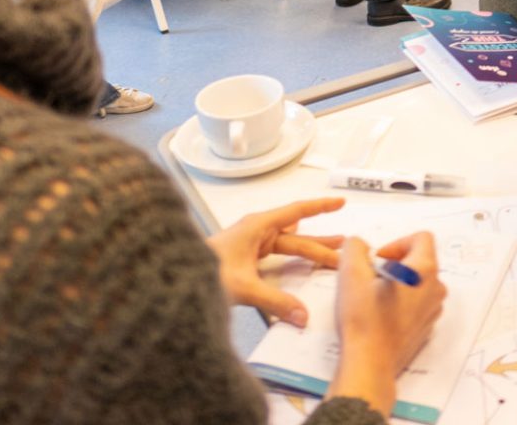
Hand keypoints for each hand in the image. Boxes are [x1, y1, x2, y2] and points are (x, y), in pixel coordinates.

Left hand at [204, 197, 344, 325]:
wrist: (171, 277)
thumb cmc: (197, 270)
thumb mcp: (242, 287)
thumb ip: (275, 301)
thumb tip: (302, 314)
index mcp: (257, 226)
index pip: (296, 211)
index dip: (320, 207)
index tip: (340, 202)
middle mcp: (255, 232)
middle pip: (297, 237)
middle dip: (321, 244)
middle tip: (344, 252)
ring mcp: (250, 246)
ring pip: (288, 247)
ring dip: (309, 252)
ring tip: (331, 256)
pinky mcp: (246, 260)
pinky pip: (276, 259)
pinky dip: (292, 263)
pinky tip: (300, 267)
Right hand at [328, 233, 447, 412]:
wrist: (369, 363)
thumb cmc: (363, 318)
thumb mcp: (351, 273)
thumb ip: (355, 247)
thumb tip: (360, 244)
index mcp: (425, 271)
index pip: (422, 238)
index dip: (397, 243)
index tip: (379, 259)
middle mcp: (436, 289)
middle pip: (420, 261)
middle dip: (396, 263)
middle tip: (372, 278)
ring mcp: (433, 311)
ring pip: (419, 283)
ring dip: (399, 283)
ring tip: (375, 297)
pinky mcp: (426, 328)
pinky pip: (418, 304)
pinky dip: (402, 302)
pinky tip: (381, 315)